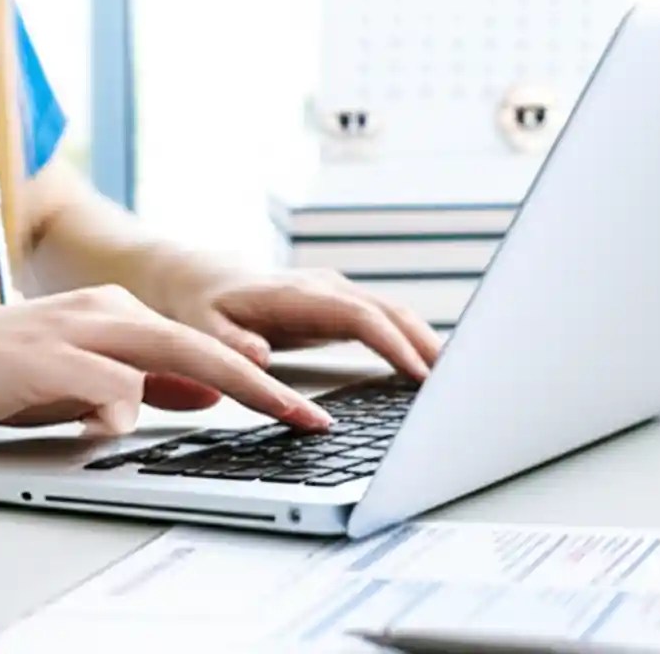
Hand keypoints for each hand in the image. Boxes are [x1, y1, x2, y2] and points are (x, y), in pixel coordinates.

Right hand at [0, 286, 333, 435]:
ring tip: (267, 416)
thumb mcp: (79, 376)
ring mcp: (75, 331)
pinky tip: (110, 426)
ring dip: (219, 389)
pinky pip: (107, 385)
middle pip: (199, 346)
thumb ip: (139, 381)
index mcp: (112, 312)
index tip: (297, 409)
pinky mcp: (46, 358)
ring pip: (167, 355)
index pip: (199, 345)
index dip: (252, 379)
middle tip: (308, 417)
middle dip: (262, 386)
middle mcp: (102, 312)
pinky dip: (121, 410)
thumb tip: (202, 393)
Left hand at [156, 263, 442, 379]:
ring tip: (459, 380)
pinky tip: (430, 368)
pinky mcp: (339, 304)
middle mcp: (324, 288)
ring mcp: (335, 293)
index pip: (360, 317)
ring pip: (394, 314)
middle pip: (390, 312)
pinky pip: (385, 320)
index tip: (418, 374)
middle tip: (460, 383)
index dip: (393, 344)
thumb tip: (260, 356)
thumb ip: (231, 345)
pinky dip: (411, 340)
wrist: (199, 276)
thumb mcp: (204, 328)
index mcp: (298, 294)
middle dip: (426, 344)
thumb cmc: (203, 304)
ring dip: (426, 342)